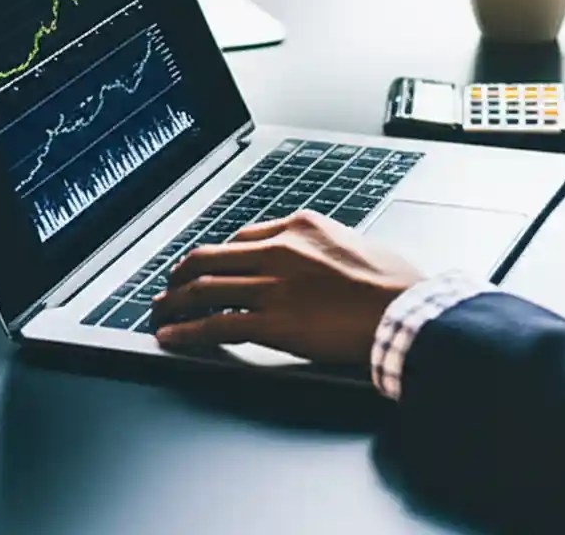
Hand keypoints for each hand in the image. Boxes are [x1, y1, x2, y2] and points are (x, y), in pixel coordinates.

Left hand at [151, 210, 423, 364]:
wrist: (405, 311)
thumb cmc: (395, 283)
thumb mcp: (357, 243)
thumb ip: (325, 246)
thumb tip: (316, 258)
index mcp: (300, 226)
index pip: (242, 235)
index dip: (219, 256)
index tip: (210, 268)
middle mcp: (279, 250)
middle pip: (209, 256)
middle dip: (180, 275)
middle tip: (168, 288)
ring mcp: (272, 286)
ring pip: (202, 288)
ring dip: (172, 303)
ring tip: (159, 314)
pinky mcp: (271, 322)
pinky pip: (215, 324)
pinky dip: (186, 331)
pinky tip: (172, 337)